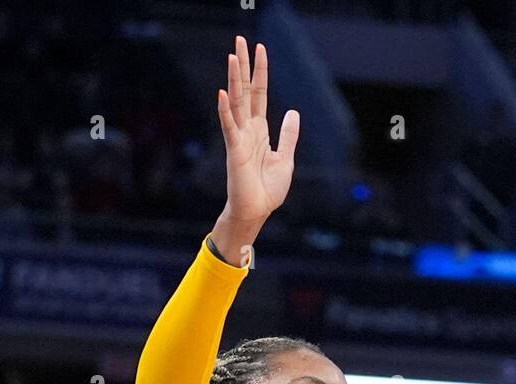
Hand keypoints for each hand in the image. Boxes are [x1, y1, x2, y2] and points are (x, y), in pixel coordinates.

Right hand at [216, 39, 298, 234]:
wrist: (257, 212)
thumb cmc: (268, 190)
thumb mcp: (286, 159)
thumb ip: (288, 136)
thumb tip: (293, 112)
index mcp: (260, 131)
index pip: (259, 95)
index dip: (261, 72)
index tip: (260, 49)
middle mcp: (247, 130)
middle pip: (246, 91)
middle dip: (244, 66)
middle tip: (240, 40)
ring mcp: (239, 138)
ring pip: (236, 102)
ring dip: (234, 79)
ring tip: (233, 56)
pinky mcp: (234, 151)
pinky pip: (228, 127)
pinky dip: (225, 110)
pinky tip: (222, 93)